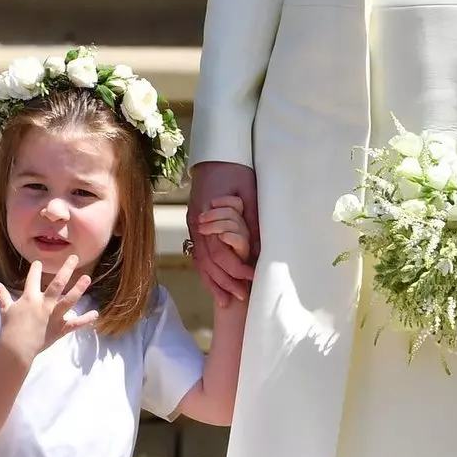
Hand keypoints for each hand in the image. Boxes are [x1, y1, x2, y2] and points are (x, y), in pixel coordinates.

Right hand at [0, 255, 98, 364]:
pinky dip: (86, 319)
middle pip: (57, 284)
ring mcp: (54, 316)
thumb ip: (0, 293)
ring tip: (87, 278)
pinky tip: (95, 314)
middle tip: (75, 258)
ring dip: (79, 289)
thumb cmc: (10, 328)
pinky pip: (75, 324)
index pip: (33, 278)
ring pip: (69, 300)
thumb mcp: (4, 309)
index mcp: (30, 298)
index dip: (36, 269)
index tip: (40, 261)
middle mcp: (44, 304)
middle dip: (66, 269)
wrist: (16, 348)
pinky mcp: (61, 329)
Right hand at [187, 162, 259, 305]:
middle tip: (241, 297)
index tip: (251, 278)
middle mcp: (198, 226)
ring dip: (213, 283)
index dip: (235, 268)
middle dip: (225, 282)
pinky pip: (198, 256)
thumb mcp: (249, 192)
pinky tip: (214, 285)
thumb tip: (262, 249)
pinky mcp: (195, 228)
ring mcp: (194, 228)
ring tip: (225, 301)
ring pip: (201, 262)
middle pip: (208, 262)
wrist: (214, 155)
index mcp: (209, 217)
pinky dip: (206, 273)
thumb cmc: (235, 171)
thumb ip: (252, 220)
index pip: (221, 251)